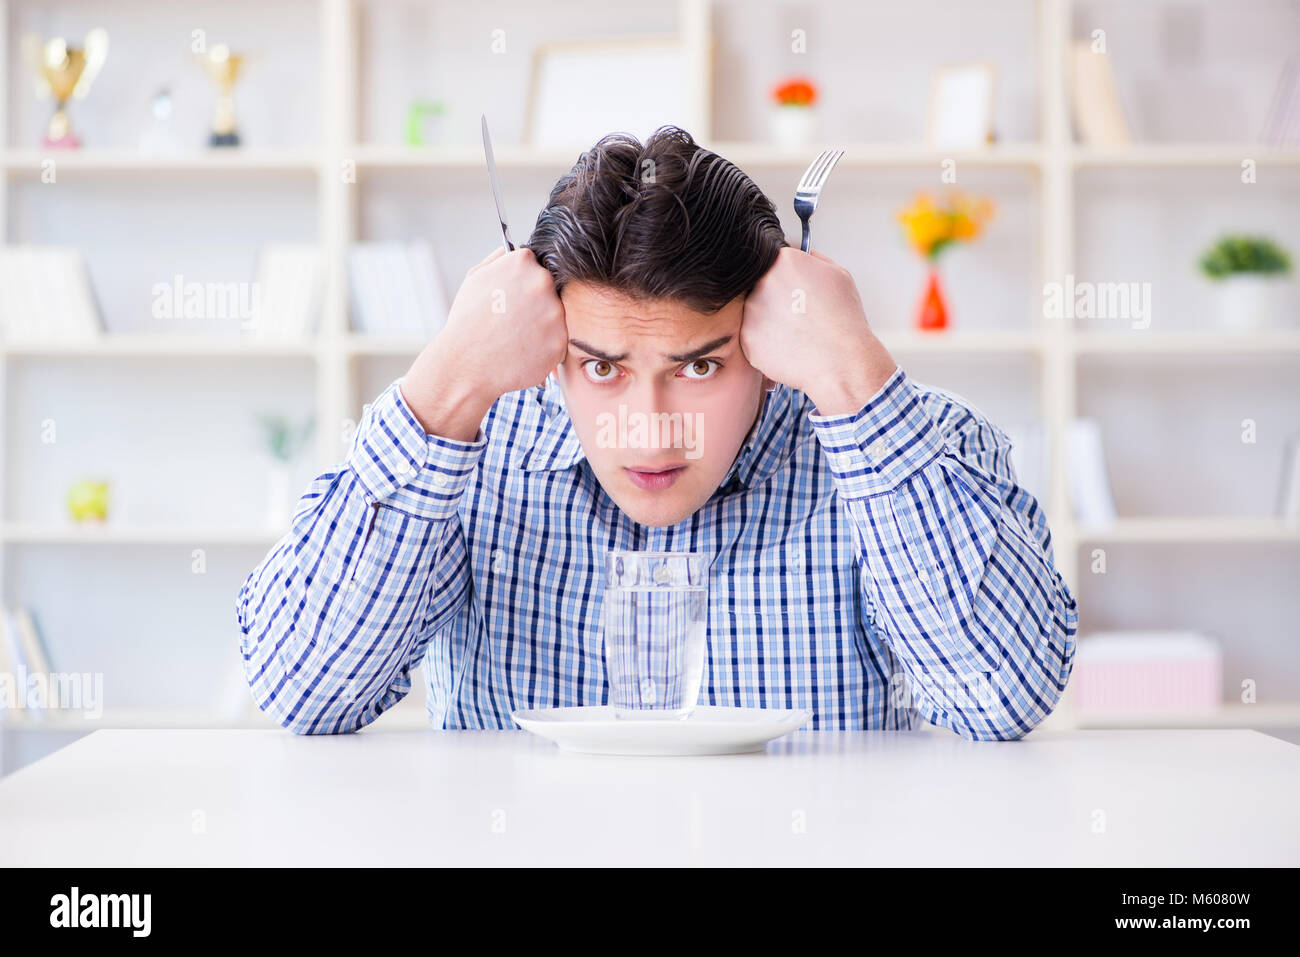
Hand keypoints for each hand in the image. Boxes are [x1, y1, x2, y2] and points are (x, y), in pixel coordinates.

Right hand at [402, 246, 567, 438]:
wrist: (466, 365)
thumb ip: (498, 260)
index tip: (512, 298)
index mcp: (522, 263)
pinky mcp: (560, 341)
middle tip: (513, 322)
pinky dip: (543, 348)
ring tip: (515, 338)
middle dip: (534, 305)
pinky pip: (556, 342)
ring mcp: (554, 312)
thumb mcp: (474, 279)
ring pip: (554, 317)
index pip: (536, 266)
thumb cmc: (466, 323)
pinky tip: (521, 352)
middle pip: (549, 291)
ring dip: (540, 327)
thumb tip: (511, 251)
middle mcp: (542, 283)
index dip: (523, 284)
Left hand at [739, 246, 897, 414]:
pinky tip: (788, 347)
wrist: (841, 362)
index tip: (795, 293)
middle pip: (761, 287)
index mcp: (784, 262)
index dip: (786, 280)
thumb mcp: (840, 275)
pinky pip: (754, 338)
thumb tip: (806, 255)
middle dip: (776, 300)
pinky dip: (768, 344)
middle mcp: (763, 282)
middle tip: (797, 317)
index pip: (773, 264)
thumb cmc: (844, 321)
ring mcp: (752, 311)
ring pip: (756, 313)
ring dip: (771, 322)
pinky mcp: (747, 339)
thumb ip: (816, 260)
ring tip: (796, 333)